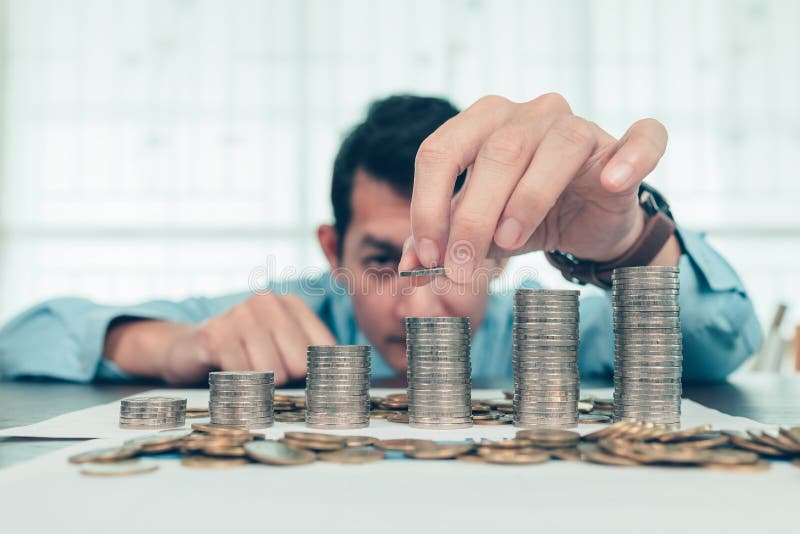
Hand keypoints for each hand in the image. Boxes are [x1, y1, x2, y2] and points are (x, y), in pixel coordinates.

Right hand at [106, 294, 335, 384]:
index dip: (321, 379)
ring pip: (273, 374)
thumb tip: (351, 389)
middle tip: (265, 378)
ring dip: (258, 389)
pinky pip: (243, 378)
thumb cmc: (245, 357)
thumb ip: (316, 365)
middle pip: (301, 364)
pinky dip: (237, 390)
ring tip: (244, 377)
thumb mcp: (283, 354)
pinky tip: (227, 379)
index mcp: (291, 304)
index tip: (318, 396)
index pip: (327, 351)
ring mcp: (239, 315)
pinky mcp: (215, 335)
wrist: (187, 351)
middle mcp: (267, 302)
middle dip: (286, 383)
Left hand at [398, 93, 667, 280]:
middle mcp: (529, 114)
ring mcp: (578, 125)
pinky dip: (631, 157)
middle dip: (471, 217)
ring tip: (510, 243)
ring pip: (555, 147)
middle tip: (460, 268)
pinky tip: (610, 182)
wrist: (584, 225)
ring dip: (528, 199)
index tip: (428, 257)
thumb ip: (443, 242)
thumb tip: (409, 266)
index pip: (440, 152)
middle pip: (495, 153)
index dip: (428, 205)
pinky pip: (641, 138)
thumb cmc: (522, 219)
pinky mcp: (622, 147)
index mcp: (481, 124)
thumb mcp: (477, 231)